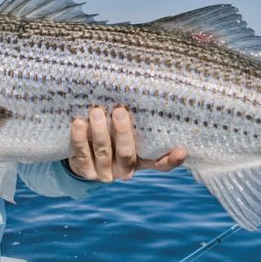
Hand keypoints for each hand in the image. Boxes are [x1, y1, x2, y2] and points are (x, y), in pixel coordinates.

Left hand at [67, 105, 186, 182]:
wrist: (84, 158)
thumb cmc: (113, 137)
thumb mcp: (129, 132)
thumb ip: (137, 122)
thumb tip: (143, 88)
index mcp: (142, 161)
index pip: (161, 164)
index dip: (172, 159)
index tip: (182, 150)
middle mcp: (126, 170)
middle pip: (127, 154)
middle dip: (123, 133)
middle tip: (119, 112)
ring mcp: (105, 173)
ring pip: (103, 152)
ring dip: (99, 132)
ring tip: (96, 112)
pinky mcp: (85, 171)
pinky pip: (82, 154)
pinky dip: (79, 138)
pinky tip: (78, 123)